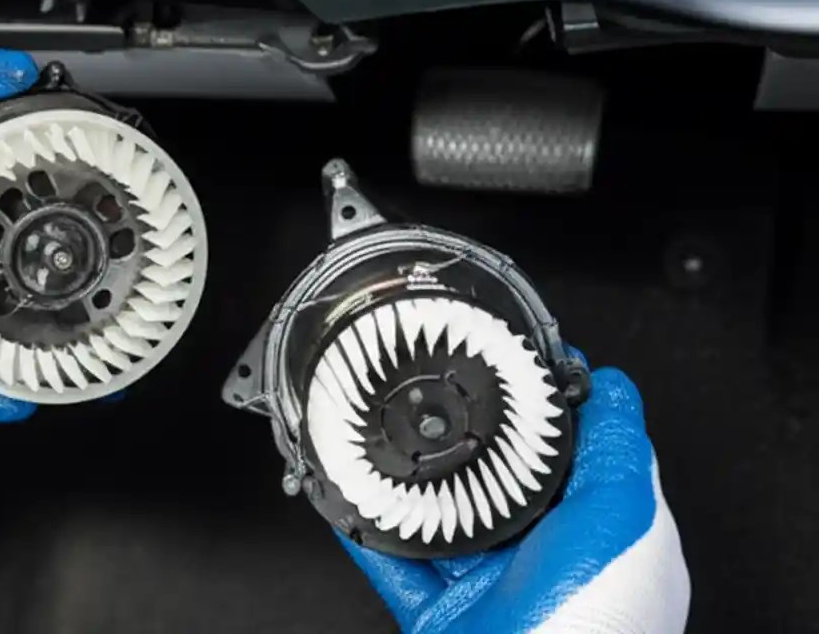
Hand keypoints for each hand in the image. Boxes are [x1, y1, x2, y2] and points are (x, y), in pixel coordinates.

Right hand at [342, 365, 689, 632]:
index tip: (503, 361)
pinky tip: (346, 495)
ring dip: (406, 482)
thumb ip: (616, 444)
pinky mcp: (439, 615)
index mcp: (596, 530)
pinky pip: (393, 562)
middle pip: (496, 481)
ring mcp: (489, 588)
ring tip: (376, 436)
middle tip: (427, 392)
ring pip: (438, 519)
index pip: (568, 451)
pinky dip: (365, 530)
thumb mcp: (622, 512)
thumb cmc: (594, 620)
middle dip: (463, 442)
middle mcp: (544, 558)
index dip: (539, 406)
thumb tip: (606, 382)